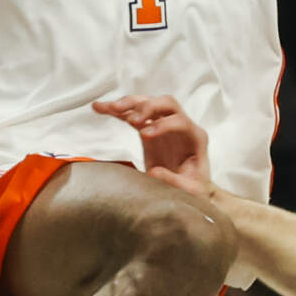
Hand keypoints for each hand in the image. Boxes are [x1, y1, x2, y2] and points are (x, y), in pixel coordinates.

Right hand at [92, 95, 212, 197]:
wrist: (189, 188)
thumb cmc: (193, 188)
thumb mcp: (191, 192)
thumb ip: (176, 183)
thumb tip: (155, 173)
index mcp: (195, 137)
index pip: (181, 121)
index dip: (163, 125)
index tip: (144, 135)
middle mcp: (181, 125)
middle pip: (166, 103)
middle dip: (147, 107)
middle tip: (131, 119)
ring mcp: (164, 124)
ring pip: (147, 103)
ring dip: (129, 104)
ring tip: (110, 108)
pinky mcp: (149, 128)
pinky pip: (132, 114)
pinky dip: (117, 111)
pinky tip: (100, 108)